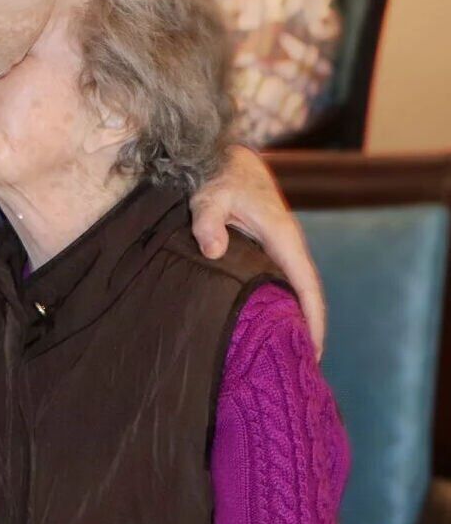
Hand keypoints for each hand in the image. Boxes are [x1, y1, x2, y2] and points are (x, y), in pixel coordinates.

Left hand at [190, 145, 325, 353]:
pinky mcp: (267, 246)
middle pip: (306, 294)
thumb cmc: (217, 176)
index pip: (306, 285)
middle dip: (309, 328)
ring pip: (294, 288)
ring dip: (297, 318)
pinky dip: (283, 303)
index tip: (315, 351)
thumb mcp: (209, 197)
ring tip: (289, 355)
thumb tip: (213, 252)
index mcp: (282, 236)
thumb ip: (208, 222)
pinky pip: (281, 280)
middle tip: (300, 367)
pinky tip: (272, 323)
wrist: (222, 155)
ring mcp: (279, 245)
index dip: (313, 319)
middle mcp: (287, 243)